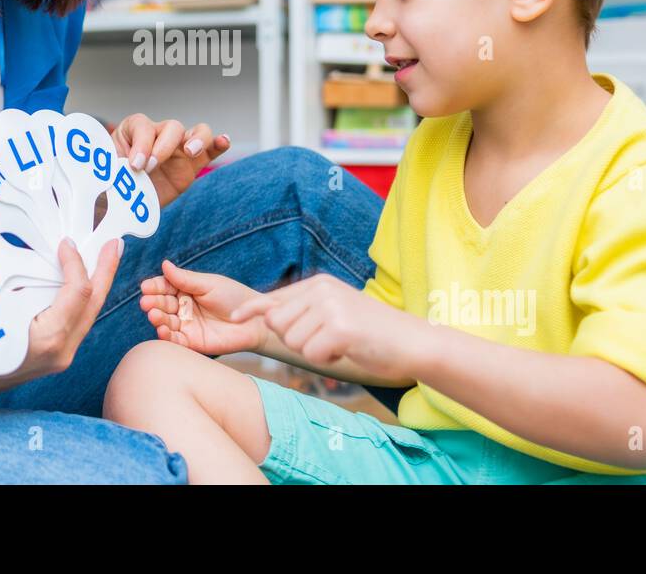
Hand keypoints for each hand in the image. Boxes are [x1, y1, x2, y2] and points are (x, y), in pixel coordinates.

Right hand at [0, 236, 122, 399]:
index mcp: (50, 338)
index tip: (67, 243)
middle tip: (113, 244)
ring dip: (96, 284)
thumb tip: (54, 258)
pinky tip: (82, 282)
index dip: (77, 262)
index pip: (78, 291)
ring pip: (89, 314)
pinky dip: (82, 299)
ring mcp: (62, 358)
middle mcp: (63, 351)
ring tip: (104, 258)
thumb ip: (33, 283)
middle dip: (106, 271)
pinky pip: (77, 323)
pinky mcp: (57, 357)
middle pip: (94, 304)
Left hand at [110, 113, 229, 208]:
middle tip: (151, 167)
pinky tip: (224, 142)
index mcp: (133, 131)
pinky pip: (210, 150)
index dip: (141, 144)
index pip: (142, 126)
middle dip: (163, 146)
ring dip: (197, 138)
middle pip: (171, 126)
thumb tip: (106, 175)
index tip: (134, 165)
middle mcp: (158, 135)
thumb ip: (107, 170)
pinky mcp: (193, 164)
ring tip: (190, 151)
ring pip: (196, 132)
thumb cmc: (109, 184)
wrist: (120, 205)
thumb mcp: (103, 174)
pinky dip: (219, 144)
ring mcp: (178, 149)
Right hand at [139, 260, 267, 355]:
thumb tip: (165, 265)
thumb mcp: (209, 284)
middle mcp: (183, 307)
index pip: (165, 286)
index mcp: (186, 290)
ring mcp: (186, 325)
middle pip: (162, 304)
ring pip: (165, 322)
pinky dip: (166, 336)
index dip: (154, 287)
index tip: (146, 287)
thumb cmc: (235, 298)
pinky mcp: (192, 342)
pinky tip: (162, 330)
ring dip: (157, 319)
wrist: (254, 320)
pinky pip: (175, 340)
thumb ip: (186, 278)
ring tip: (154, 315)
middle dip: (153, 303)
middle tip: (146, 302)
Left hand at [230, 273, 429, 384]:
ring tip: (340, 344)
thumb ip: (304, 311)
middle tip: (326, 341)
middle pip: (278, 324)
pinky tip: (346, 351)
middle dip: (296, 340)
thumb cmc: (372, 333)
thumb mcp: (334, 312)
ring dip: (314, 352)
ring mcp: (331, 306)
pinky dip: (327, 360)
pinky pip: (312, 354)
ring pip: (294, 342)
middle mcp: (322, 290)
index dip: (252, 310)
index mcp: (319, 283)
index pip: (275, 298)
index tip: (233, 317)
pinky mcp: (341, 327)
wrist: (413, 341)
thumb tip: (265, 316)